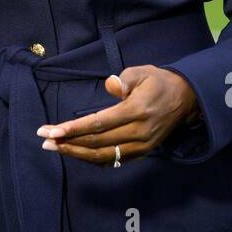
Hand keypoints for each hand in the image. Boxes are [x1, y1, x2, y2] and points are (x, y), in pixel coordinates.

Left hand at [36, 66, 199, 165]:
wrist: (186, 99)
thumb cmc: (158, 82)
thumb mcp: (143, 72)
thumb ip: (125, 79)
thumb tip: (110, 86)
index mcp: (137, 111)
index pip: (99, 123)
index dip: (73, 128)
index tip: (52, 130)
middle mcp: (139, 132)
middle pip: (97, 142)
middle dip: (68, 142)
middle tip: (44, 139)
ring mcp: (141, 146)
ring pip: (103, 156)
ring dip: (76, 153)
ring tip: (54, 147)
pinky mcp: (142, 153)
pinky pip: (113, 160)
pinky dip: (92, 159)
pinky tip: (75, 153)